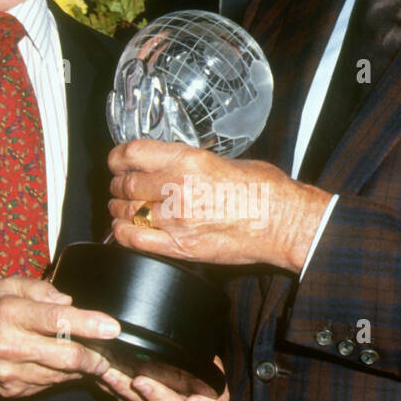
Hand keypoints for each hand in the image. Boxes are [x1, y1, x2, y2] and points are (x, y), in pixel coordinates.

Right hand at [0, 277, 120, 398]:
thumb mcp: (7, 286)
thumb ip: (41, 289)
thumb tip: (70, 302)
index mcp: (10, 313)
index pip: (57, 320)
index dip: (89, 324)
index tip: (112, 328)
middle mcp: (10, 345)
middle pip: (66, 356)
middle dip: (94, 357)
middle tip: (107, 355)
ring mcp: (11, 372)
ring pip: (61, 374)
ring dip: (80, 368)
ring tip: (88, 359)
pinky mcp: (12, 390)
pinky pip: (49, 384)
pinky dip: (62, 376)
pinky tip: (63, 366)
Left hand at [95, 356, 229, 400]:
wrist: (172, 354)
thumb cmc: (190, 350)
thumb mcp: (200, 345)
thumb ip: (198, 344)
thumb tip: (194, 325)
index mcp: (207, 391)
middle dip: (157, 397)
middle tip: (140, 381)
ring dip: (126, 391)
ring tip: (111, 373)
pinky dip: (112, 387)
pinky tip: (102, 372)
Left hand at [108, 140, 329, 272]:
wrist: (283, 222)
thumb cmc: (263, 190)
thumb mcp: (223, 160)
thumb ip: (189, 162)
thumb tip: (167, 164)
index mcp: (187, 160)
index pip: (132, 154)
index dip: (118, 158)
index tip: (117, 161)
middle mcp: (176, 187)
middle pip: (126, 185)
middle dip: (118, 185)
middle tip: (119, 187)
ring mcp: (176, 219)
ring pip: (127, 212)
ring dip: (119, 209)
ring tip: (122, 208)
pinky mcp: (180, 247)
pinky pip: (135, 240)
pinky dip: (123, 233)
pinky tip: (124, 229)